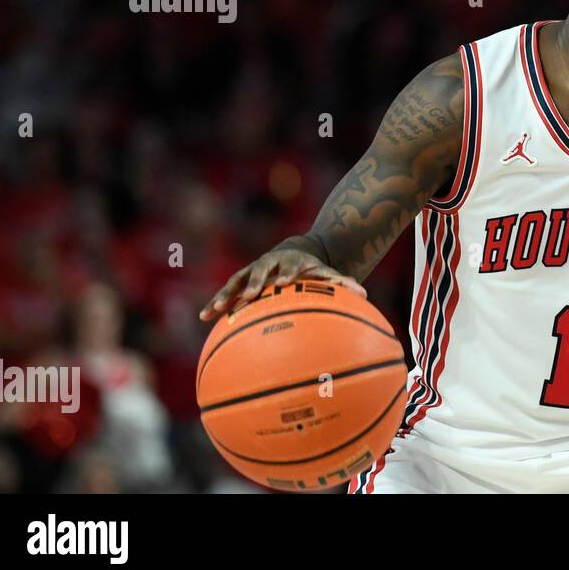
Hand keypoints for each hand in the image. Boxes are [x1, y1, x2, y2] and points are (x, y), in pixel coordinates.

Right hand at [198, 249, 366, 321]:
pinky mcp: (242, 279)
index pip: (291, 265)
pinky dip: (217, 302)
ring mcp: (254, 270)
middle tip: (249, 296)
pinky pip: (227, 290)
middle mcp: (271, 263)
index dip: (287, 272)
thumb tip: (364, 293)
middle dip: (255, 282)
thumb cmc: (314, 269)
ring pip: (237, 280)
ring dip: (226, 294)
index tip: (284, 282)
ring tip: (214, 310)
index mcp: (293, 262)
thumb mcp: (327, 273)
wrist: (296, 251)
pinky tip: (204, 318)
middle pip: (260, 270)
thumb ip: (343, 283)